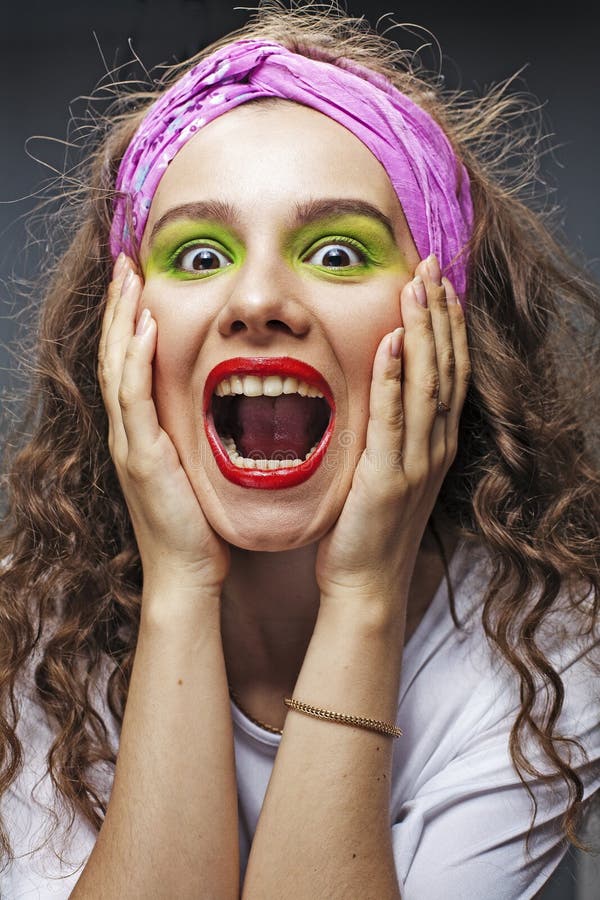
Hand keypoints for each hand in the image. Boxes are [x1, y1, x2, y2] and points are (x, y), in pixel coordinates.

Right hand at [98, 255, 229, 597]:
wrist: (188, 571)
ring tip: (128, 278)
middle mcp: (128, 431)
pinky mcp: (141, 454)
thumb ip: (198, 435)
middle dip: (119, 307)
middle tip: (126, 263)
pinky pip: (132, 395)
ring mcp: (129, 441)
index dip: (129, 321)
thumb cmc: (198, 524)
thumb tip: (225, 405)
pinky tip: (143, 326)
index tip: (139, 282)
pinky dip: (134, 357)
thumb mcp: (196, 469)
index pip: (129, 363)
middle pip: (114, 354)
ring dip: (121, 319)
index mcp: (141, 432)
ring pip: (116, 365)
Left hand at [315, 254, 469, 610]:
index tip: (438, 282)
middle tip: (431, 265)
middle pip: (445, 366)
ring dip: (423, 331)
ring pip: (427, 383)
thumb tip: (380, 389)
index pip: (448, 370)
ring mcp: (417, 462)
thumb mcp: (388, 471)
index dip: (447, 324)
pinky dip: (394, 377)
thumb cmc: (369, 527)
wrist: (365, 583)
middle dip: (440, 313)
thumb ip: (392, 432)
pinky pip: (393, 418)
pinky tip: (392, 342)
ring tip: (417, 287)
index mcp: (435, 442)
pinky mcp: (389, 477)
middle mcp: (435, 447)